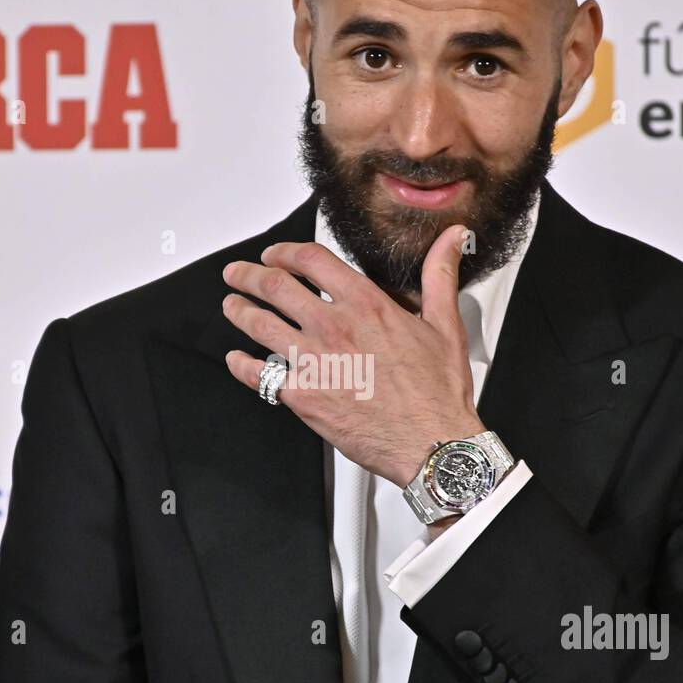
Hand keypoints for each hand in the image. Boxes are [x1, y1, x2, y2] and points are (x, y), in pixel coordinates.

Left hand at [220, 222, 484, 487]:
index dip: (285, 252)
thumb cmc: (437, 393)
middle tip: (237, 274)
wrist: (430, 442)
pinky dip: (241, 364)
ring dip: (239, 311)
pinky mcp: (303, 396)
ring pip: (260, 325)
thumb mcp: (445, 325)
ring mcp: (314, 361)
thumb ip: (440, 276)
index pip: (312, 260)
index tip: (275, 255)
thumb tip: (452, 240)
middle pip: (275, 287)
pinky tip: (236, 359)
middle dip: (249, 275)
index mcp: (366, 305)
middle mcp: (334, 327)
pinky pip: (258, 375)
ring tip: (231, 306)